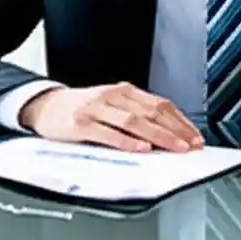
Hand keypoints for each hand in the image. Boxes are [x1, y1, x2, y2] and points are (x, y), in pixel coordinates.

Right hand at [17, 83, 203, 152]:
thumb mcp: (110, 105)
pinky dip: (127, 141)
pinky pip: (108, 133)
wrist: (45, 106)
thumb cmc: (81, 109)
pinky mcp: (81, 124)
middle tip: (191, 145)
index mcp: (123, 91)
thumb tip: (167, 134)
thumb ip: (135, 114)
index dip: (180, 121)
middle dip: (175, 130)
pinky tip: (141, 148)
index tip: (195, 136)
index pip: (159, 104)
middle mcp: (112, 96)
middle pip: (150, 112)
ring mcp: (96, 109)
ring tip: (174, 148)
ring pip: (133, 121)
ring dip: (158, 135)